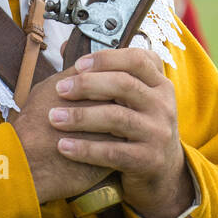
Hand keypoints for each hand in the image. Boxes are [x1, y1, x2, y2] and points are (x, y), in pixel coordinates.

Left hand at [12, 46, 193, 217]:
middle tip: (60, 89)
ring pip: (117, 118)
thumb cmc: (136, 127)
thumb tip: (66, 45)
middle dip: (87, 85)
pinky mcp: (149, 160)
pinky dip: (85, 149)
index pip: (137, 60)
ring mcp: (158, 133)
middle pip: (124, 85)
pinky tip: (63, 146)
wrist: (160, 172)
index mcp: (159, 84)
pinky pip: (113, 152)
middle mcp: (163, 105)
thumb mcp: (132, 98)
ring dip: (81, 117)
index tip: (78, 65)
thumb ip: (108, 74)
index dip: (106, 59)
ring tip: (54, 118)